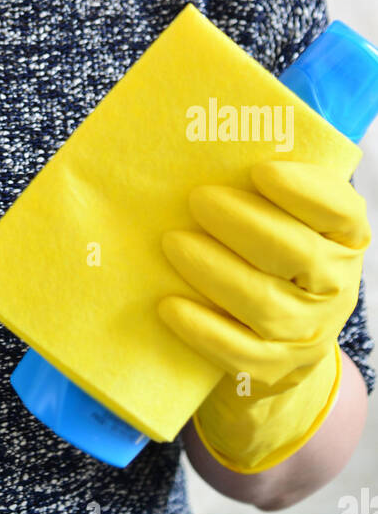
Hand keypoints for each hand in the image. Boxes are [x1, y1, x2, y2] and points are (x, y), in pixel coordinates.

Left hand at [157, 161, 369, 471]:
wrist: (277, 345)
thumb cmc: (270, 254)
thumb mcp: (285, 221)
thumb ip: (263, 189)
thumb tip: (202, 145)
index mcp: (345, 237)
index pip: (340, 210)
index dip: (304, 190)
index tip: (259, 170)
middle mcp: (336, 284)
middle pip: (296, 252)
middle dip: (243, 222)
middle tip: (198, 199)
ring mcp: (309, 331)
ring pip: (264, 303)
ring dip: (214, 270)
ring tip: (173, 242)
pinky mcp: (276, 368)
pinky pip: (240, 352)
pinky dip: (203, 329)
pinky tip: (169, 306)